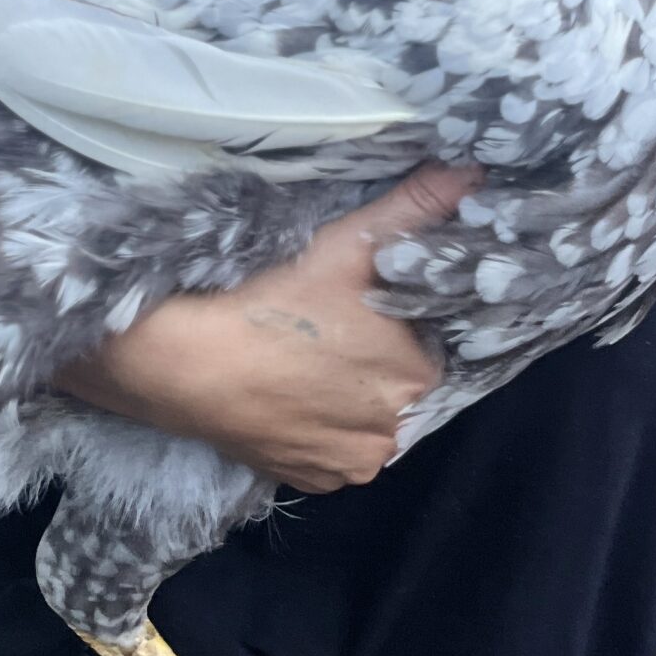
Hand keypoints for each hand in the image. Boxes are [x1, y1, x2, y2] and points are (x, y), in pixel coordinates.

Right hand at [55, 164, 476, 490]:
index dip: (400, 320)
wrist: (183, 362)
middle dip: (374, 357)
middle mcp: (394, 434)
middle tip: (328, 325)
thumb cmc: (271, 300)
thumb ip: (415, 208)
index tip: (363, 302)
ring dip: (347, 394)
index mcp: (419, 377)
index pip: (429, 344)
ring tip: (305, 357)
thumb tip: (472, 174)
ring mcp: (349, 465)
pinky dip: (316, 423)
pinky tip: (289, 390)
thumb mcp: (348, 243)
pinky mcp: (307, 481)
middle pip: (398, 385)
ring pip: (364, 419)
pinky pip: (328, 448)